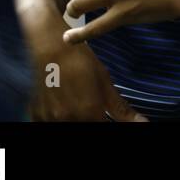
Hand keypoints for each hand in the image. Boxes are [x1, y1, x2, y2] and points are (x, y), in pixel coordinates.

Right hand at [21, 4, 146, 121]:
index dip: (108, 125)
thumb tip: (144, 123)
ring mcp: (48, 118)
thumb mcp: (105, 83)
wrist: (50, 49)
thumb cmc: (81, 62)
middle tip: (95, 111)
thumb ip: (121, 109)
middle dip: (93, 121)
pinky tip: (64, 106)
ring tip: (78, 105)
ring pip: (67, 127)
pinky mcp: (36, 115)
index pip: (103, 130)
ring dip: (76, 120)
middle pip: (84, 129)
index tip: (107, 118)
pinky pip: (48, 123)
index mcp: (87, 112)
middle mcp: (66, 119)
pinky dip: (59, 119)